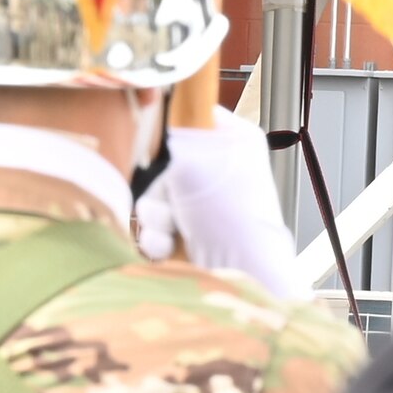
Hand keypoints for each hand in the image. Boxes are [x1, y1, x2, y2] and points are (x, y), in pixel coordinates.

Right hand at [135, 110, 299, 285]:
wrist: (241, 278)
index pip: (193, 114)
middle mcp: (217, 169)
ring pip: (152, 196)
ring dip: (157, 215)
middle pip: (163, 160)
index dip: (170, 127)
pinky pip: (151, 227)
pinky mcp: (186, 235)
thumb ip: (170, 138)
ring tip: (174, 229)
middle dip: (160, 185)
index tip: (160, 144)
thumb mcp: (196, 163)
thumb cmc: (231, 218)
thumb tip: (152, 123)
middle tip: (175, 200)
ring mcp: (201, 204)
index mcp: (233, 141)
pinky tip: (169, 248)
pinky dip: (156, 239)